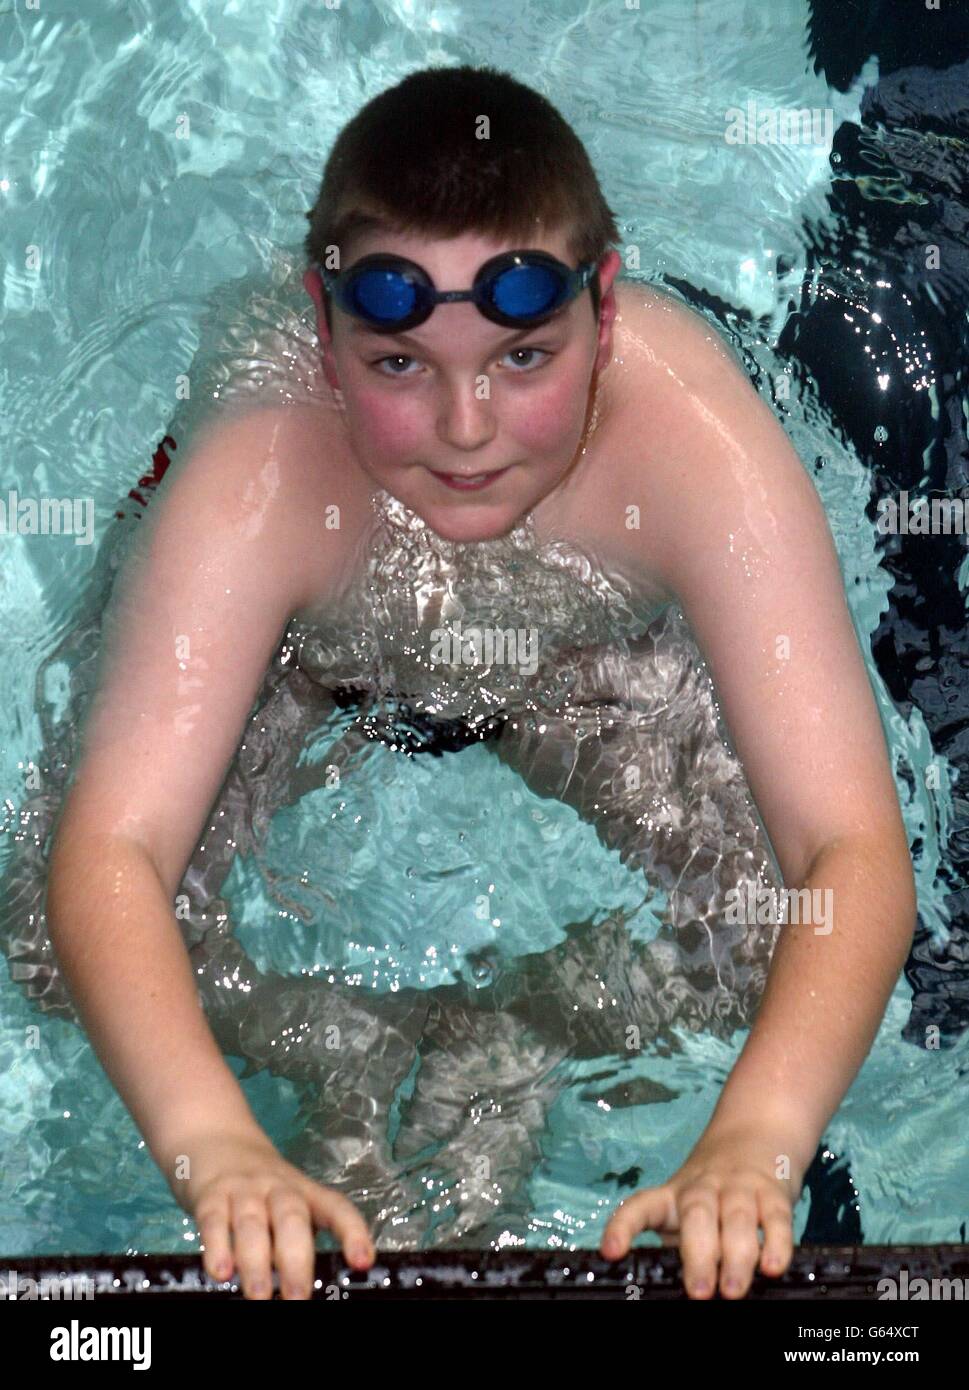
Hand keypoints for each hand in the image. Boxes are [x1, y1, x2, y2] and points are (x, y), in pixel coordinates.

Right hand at [172, 1128, 374, 1299]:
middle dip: (296, 1260)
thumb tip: (296, 1287)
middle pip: (292, 1218)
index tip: (362, 1262)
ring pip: (252, 1223)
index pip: (335, 1207)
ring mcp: (243, 1190)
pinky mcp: (211, 1195)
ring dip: (256, 1262)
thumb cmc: (257, 1186)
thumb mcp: (282, 1202)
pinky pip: (214, 1220)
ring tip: (259, 1295)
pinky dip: (217, 1247)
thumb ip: (290, 1239)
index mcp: (304, 1192)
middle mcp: (277, 1187)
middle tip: (297, 1297)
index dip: (352, 1232)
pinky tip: (221, 1272)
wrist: (216, 1136)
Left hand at [599, 1126, 798, 1298]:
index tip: (610, 1252)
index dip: (623, 1227)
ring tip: (733, 1290)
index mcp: (673, 1195)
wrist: (757, 1131)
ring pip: (736, 1217)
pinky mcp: (773, 1191)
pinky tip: (773, 1267)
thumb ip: (684, 1242)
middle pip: (696, 1214)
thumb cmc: (716, 1188)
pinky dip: (777, 1243)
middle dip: (697, 1254)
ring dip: (736, 1256)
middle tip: (698, 1292)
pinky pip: (776, 1216)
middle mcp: (703, 1187)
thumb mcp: (690, 1207)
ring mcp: (740, 1186)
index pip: (641, 1207)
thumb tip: (675, 1289)